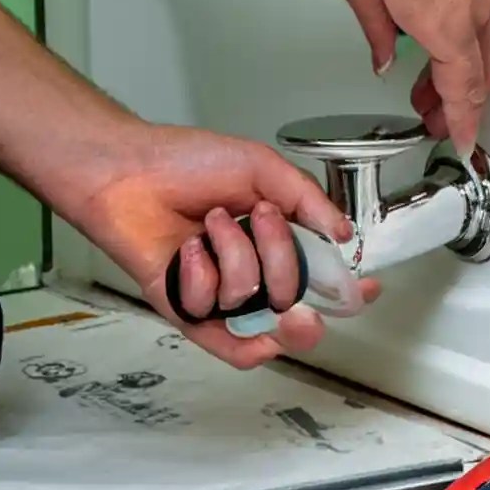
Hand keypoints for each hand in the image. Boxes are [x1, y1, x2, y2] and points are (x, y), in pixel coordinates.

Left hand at [73, 124, 381, 368]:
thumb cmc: (188, 162)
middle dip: (284, 261)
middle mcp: (255, 276)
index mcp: (279, 242)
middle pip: (296, 302)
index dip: (347, 292)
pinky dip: (204, 281)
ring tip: (209, 223)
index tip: (364, 289)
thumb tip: (344, 234)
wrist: (125, 172)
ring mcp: (221, 298)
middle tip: (263, 221)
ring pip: (255, 309)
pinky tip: (186, 251)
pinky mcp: (186, 314)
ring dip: (235, 258)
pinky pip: (216, 326)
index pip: (323, 280)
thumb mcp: (263, 168)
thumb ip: (308, 200)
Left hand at [294, 0, 489, 156]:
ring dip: (461, 59)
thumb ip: (380, 35)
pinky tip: (439, 28)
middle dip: (459, 95)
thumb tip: (385, 57)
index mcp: (445, 22)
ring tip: (431, 80)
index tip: (465, 141)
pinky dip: (464, 21)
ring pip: (481, 29)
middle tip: (435, 115)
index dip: (464, 121)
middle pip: (477, 63)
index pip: (465, 87)